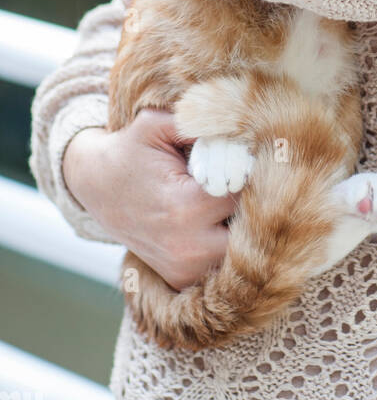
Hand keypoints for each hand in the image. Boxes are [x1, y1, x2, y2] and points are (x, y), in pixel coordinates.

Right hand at [62, 110, 237, 289]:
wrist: (97, 186)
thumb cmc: (132, 150)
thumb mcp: (157, 124)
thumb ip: (198, 120)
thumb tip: (241, 122)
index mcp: (186, 208)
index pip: (247, 194)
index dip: (255, 175)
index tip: (254, 161)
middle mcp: (187, 247)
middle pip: (252, 233)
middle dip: (255, 209)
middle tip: (250, 186)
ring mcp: (184, 270)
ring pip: (241, 255)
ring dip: (244, 232)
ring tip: (235, 203)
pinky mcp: (181, 279)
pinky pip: (221, 267)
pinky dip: (226, 248)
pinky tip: (219, 223)